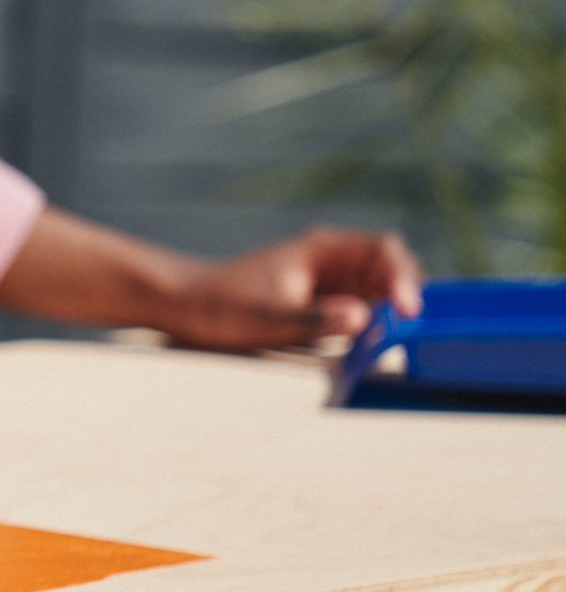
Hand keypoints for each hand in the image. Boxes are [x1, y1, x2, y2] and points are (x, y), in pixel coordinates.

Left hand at [159, 226, 423, 351]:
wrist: (186, 306)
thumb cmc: (222, 305)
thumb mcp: (267, 317)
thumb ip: (315, 318)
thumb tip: (362, 317)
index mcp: (322, 248)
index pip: (383, 249)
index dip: (403, 276)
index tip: (405, 308)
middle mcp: (331, 260)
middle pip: (389, 268)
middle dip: (404, 293)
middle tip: (405, 328)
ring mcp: (329, 281)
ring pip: (378, 290)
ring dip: (390, 311)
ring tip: (387, 339)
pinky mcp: (321, 302)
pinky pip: (359, 309)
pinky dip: (371, 324)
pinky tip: (368, 343)